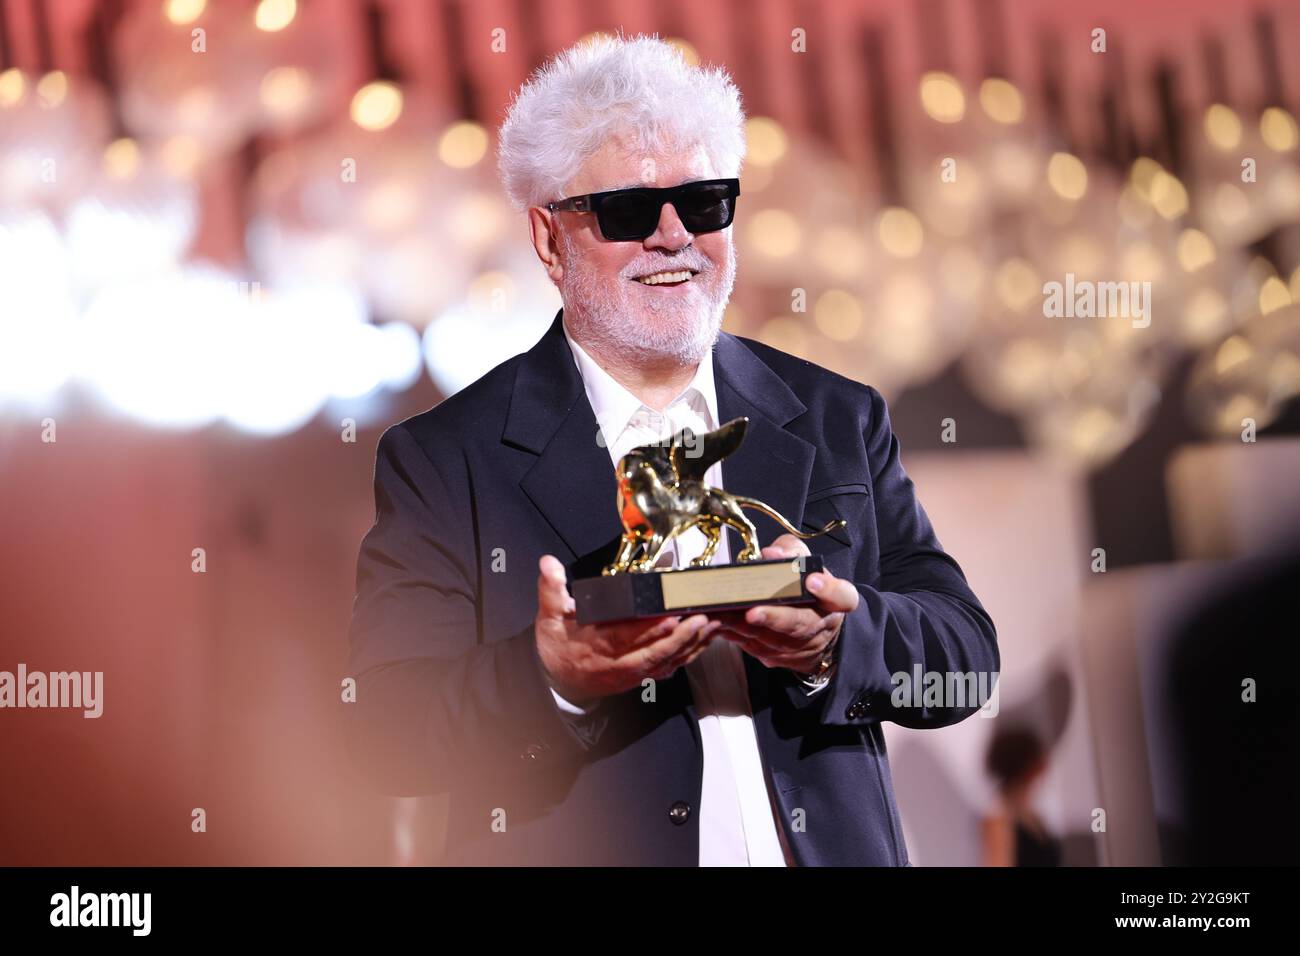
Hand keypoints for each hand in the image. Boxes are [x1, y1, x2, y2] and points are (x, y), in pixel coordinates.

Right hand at [534, 555, 722, 706]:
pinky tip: (706, 639)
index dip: (649, 630)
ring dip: (691, 644)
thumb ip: (551, 589)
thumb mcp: (548, 617)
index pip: (625, 637)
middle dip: (681, 637)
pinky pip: (669, 666)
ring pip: (666, 660)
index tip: (669, 617)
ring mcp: (632, 671)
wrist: (558, 681)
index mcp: (596, 645)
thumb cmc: (557, 646)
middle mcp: (618, 662)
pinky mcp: (642, 675)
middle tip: (702, 619)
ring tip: (712, 625)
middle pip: (653, 652)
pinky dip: (689, 653)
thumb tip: (548, 564)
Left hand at [713, 535, 858, 675]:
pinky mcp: (778, 658)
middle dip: (774, 618)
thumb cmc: (805, 587)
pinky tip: (718, 623)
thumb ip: (791, 552)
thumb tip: (772, 553)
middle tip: (752, 612)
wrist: (812, 632)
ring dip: (744, 628)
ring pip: (771, 639)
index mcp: (834, 600)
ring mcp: (799, 646)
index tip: (812, 581)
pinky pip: (755, 648)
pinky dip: (735, 636)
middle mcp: (821, 625)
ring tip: (722, 613)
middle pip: (800, 624)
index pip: (842, 596)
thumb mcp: (805, 563)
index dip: (829, 590)